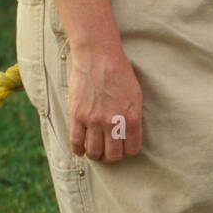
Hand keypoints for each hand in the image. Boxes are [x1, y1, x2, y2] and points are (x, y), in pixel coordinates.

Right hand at [67, 42, 142, 161]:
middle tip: (108, 151)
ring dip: (95, 154)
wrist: (98, 56)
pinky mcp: (77, 116)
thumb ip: (133, 116)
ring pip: (94, 152)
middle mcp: (113, 122)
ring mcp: (94, 120)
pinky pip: (76, 142)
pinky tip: (81, 148)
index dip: (127, 151)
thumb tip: (129, 134)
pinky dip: (78, 150)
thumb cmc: (119, 73)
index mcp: (132, 118)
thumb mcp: (136, 95)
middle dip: (111, 156)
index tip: (122, 147)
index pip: (131, 149)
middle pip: (113, 155)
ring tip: (94, 149)